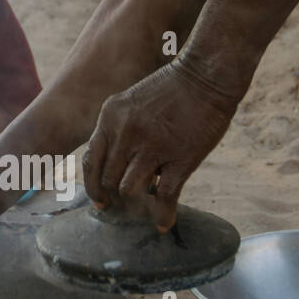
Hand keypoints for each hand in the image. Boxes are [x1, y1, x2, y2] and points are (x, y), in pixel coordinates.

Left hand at [83, 56, 239, 230]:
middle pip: (108, 180)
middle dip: (115, 199)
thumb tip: (116, 164)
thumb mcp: (133, 101)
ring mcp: (152, 146)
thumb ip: (120, 129)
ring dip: (137, 203)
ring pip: (130, 190)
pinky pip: (165, 197)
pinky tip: (164, 224)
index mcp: (110, 117)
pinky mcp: (180, 158)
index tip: (101, 200)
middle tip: (125, 209)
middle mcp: (125, 132)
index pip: (91, 161)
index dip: (93, 186)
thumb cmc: (173, 87)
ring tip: (146, 208)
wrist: (207, 75)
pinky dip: (163, 215)